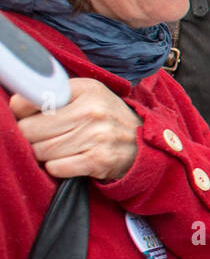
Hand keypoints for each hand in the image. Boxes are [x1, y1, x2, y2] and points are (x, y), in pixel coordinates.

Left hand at [10, 78, 141, 180]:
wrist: (144, 144)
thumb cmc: (107, 117)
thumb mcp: (88, 94)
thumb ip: (56, 93)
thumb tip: (15, 105)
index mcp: (87, 90)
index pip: (33, 98)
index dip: (22, 111)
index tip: (27, 116)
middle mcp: (92, 112)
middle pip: (31, 129)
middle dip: (30, 136)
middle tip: (41, 137)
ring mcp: (97, 137)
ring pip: (42, 151)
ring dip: (43, 154)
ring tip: (57, 149)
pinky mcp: (99, 161)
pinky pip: (57, 168)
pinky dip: (56, 167)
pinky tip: (67, 161)